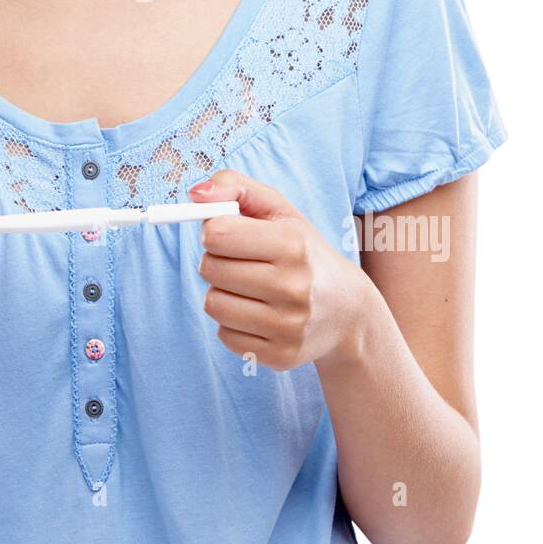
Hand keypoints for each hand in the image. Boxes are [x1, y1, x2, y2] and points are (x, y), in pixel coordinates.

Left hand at [189, 169, 366, 371]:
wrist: (348, 311)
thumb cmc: (303, 251)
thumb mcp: (279, 210)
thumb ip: (234, 187)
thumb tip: (194, 193)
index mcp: (293, 245)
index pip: (217, 233)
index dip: (215, 231)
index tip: (230, 234)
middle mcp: (293, 287)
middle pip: (210, 269)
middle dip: (217, 261)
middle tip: (241, 262)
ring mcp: (288, 326)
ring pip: (213, 304)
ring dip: (222, 293)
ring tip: (250, 289)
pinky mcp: (280, 356)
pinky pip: (224, 336)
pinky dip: (233, 323)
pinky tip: (259, 314)